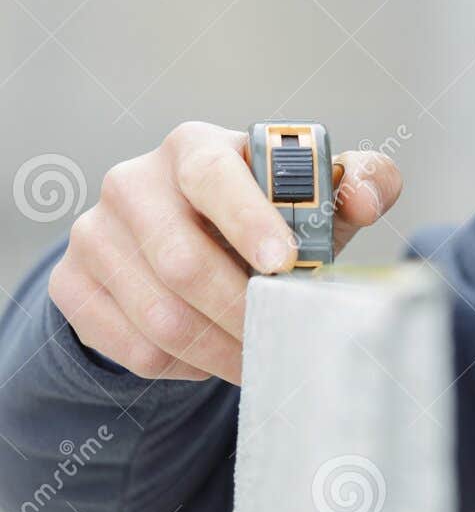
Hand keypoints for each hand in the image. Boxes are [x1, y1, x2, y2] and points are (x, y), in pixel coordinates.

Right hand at [49, 122, 401, 384]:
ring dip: (219, 349)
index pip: (212, 175)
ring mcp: (93, 233)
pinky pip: (132, 346)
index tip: (283, 263)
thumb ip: (364, 181)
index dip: (247, 220)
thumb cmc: (269, 214)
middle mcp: (132, 182)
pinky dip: (182, 364)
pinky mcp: (71, 284)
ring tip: (258, 357)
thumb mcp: (318, 194)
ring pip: (158, 315)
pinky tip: (211, 355)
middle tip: (283, 338)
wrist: (187, 242)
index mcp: (194, 147)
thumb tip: (366, 202)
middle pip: (182, 262)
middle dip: (241, 311)